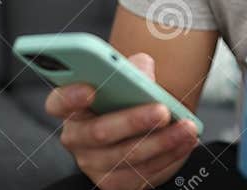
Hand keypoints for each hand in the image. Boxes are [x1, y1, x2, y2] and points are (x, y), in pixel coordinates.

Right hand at [45, 53, 199, 189]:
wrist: (143, 128)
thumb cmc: (129, 97)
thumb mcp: (130, 76)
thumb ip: (133, 68)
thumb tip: (142, 70)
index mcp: (72, 106)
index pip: (59, 102)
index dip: (70, 96)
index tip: (90, 89)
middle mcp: (77, 137)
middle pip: (98, 133)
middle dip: (133, 121)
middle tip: (162, 110)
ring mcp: (94, 163)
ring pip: (126, 155)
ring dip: (162, 141)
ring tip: (187, 127)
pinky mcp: (115, 182)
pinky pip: (143, 172)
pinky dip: (169, 155)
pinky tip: (186, 140)